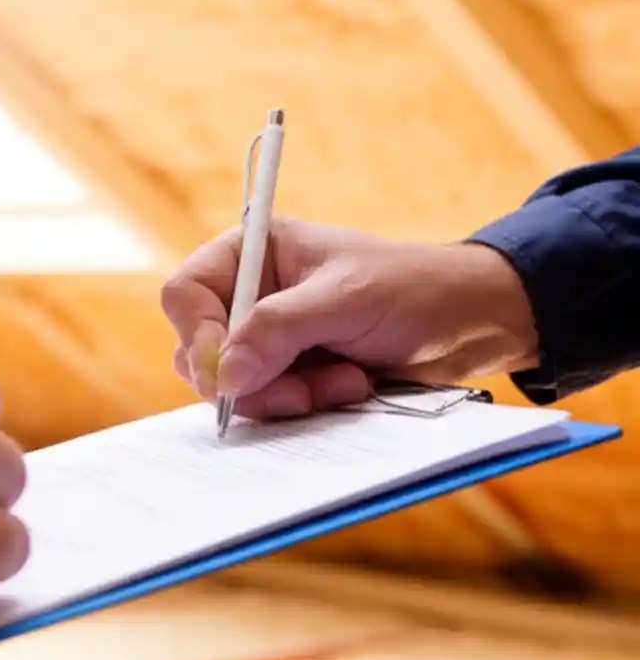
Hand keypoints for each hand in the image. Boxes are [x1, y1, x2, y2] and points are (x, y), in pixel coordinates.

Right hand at [161, 217, 539, 418]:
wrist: (473, 325)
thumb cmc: (414, 289)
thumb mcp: (344, 300)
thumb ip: (277, 331)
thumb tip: (222, 374)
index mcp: (252, 253)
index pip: (187, 294)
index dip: (199, 335)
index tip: (229, 372)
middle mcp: (249, 295)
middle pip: (200, 350)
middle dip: (251, 377)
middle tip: (301, 388)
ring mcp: (267, 340)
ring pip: (233, 386)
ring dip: (285, 395)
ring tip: (345, 380)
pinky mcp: (288, 375)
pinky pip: (265, 405)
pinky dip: (302, 406)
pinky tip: (347, 388)